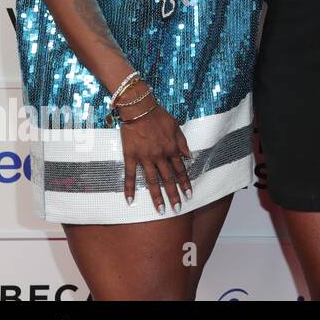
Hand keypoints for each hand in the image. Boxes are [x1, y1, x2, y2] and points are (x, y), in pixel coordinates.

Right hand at [119, 93, 192, 213]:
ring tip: (161, 210)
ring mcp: (145, 157)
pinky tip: (130, 200)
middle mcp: (160, 156)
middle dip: (174, 195)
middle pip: (168, 179)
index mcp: (172, 149)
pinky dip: (129, 188)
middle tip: (177, 209)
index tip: (189, 195)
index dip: (185, 183)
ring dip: (157, 196)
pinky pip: (130, 175)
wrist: (139, 108)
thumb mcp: (176, 127)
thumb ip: (183, 143)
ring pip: (152, 181)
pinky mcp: (130, 156)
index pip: (181, 170)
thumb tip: (189, 157)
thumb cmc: (159, 116)